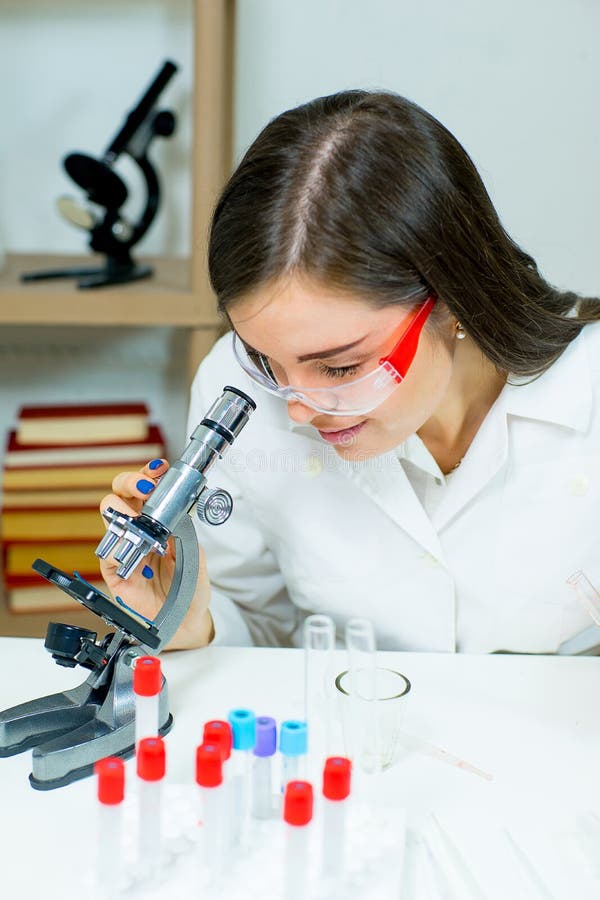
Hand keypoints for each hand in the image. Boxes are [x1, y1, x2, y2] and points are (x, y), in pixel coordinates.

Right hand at [99, 459, 213, 648]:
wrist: (186, 618)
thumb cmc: (189, 585)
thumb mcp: (193, 553)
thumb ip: (182, 532)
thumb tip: (173, 513)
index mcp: (156, 521)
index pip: (144, 490)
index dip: (147, 475)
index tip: (158, 470)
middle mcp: (136, 530)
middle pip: (119, 495)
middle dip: (129, 483)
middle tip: (145, 488)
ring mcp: (123, 549)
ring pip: (109, 518)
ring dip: (122, 510)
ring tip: (139, 517)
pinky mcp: (114, 572)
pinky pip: (108, 553)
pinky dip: (119, 546)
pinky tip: (132, 546)